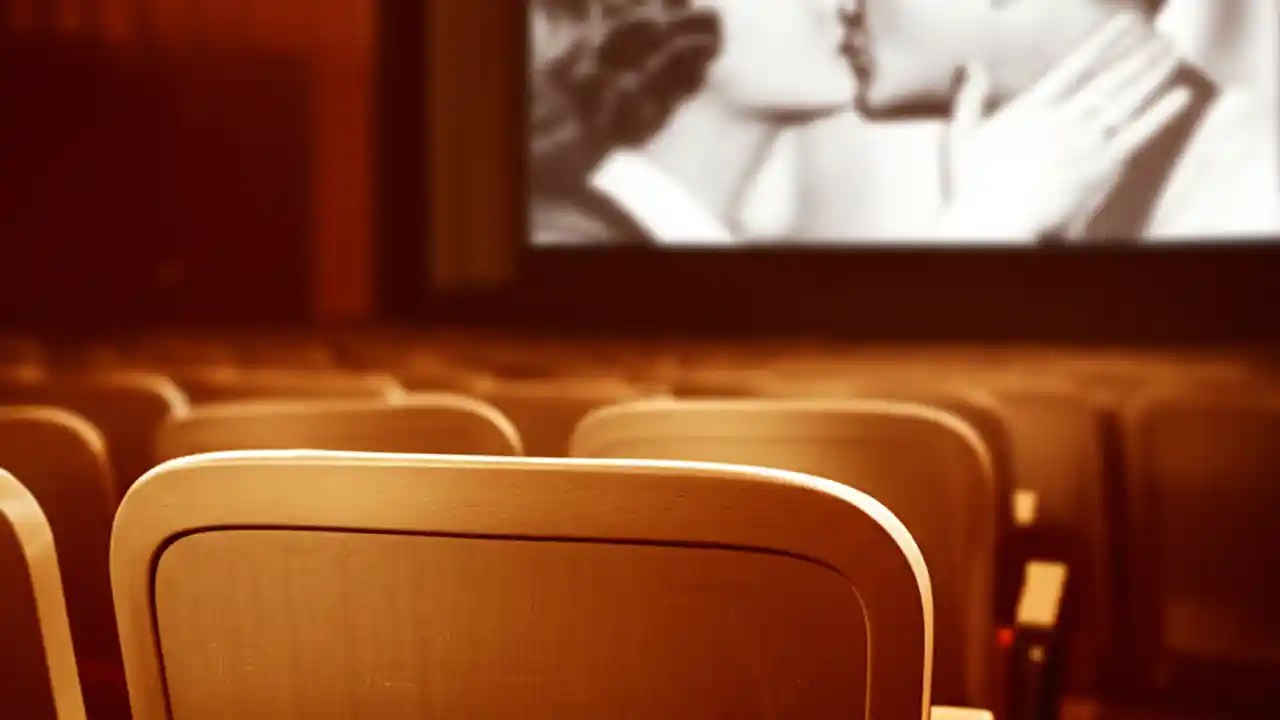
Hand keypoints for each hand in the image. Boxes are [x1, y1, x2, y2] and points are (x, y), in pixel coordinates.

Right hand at [936, 13, 1193, 240]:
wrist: (989, 221)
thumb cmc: (970, 187)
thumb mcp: (960, 135)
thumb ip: (970, 97)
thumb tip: (972, 64)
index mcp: (1031, 107)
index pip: (1077, 63)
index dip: (1106, 40)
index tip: (1129, 22)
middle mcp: (1061, 118)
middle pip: (1109, 78)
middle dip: (1138, 54)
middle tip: (1162, 38)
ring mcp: (1082, 142)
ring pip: (1127, 99)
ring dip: (1153, 73)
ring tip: (1172, 54)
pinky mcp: (1098, 167)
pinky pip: (1138, 133)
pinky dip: (1161, 112)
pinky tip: (1181, 95)